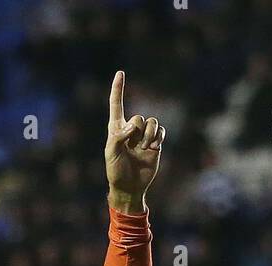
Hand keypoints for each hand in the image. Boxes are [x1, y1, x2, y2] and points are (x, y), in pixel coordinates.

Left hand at [105, 71, 164, 211]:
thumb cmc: (115, 171)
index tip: (120, 73)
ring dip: (149, 135)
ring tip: (144, 148)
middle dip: (137, 130)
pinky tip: (153, 147)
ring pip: (152, 122)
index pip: (116, 104)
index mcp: (116, 129)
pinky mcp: (155, 143)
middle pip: (139, 117)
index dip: (118, 89)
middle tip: (133, 146)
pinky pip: (161, 130)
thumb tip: (134, 126)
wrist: (129, 187)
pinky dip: (158, 137)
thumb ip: (119, 136)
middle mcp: (130, 130)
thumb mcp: (111, 153)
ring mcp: (143, 136)